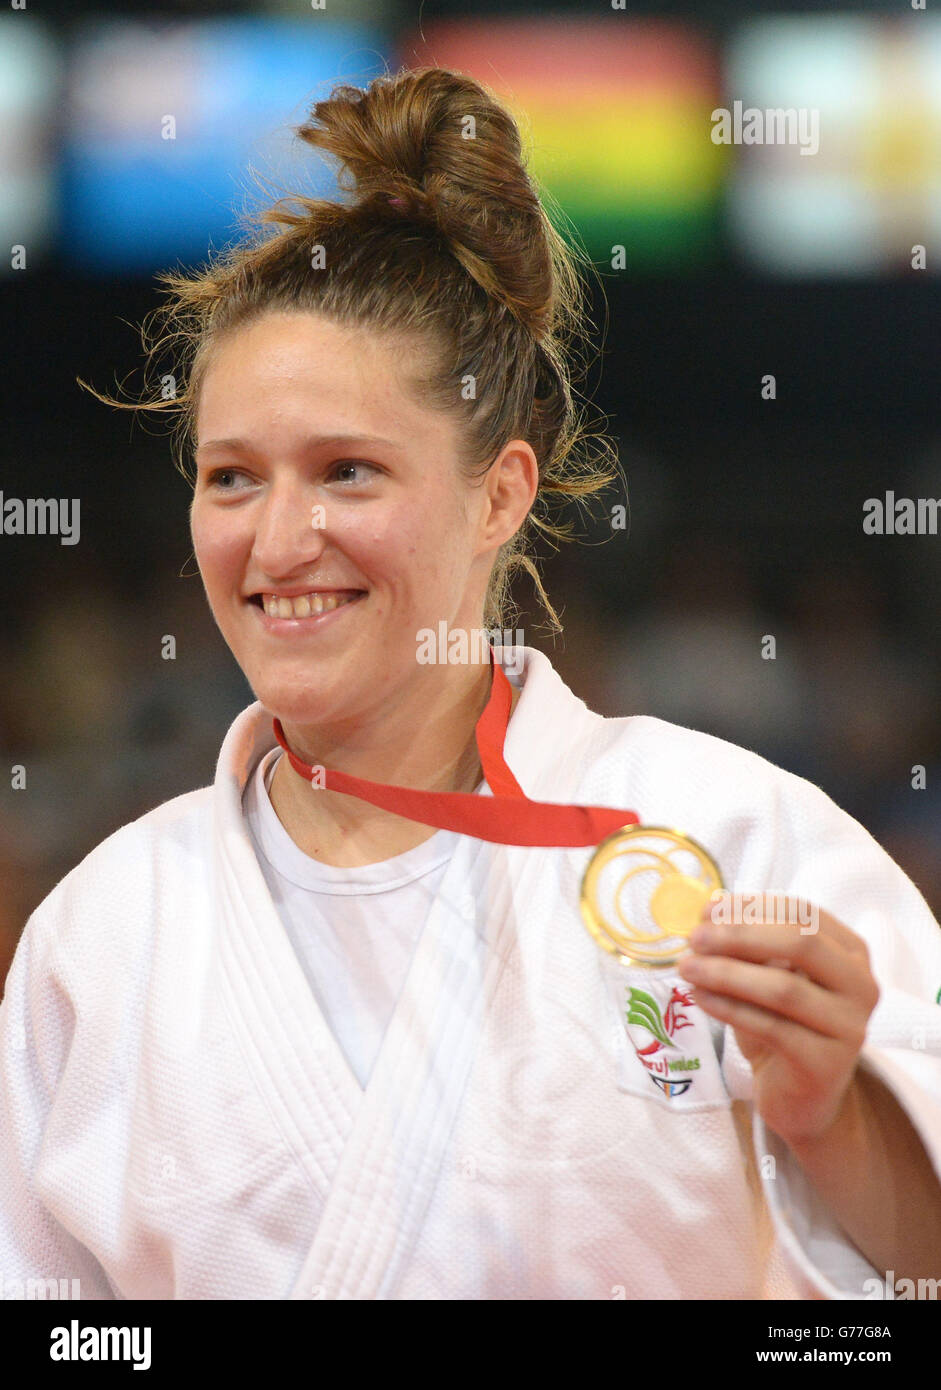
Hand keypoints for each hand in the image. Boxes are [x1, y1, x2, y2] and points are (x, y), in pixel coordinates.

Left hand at [676, 893, 879, 1147]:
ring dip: (728, 973)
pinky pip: (772, 1028)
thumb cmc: (781, 1024)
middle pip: (802, 944)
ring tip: (687, 968)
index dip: (753, 906)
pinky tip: (700, 997)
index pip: (804, 913)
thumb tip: (708, 914)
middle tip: (695, 937)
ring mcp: (849, 1027)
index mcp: (850, 952)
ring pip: (784, 988)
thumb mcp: (768, 975)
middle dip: (741, 935)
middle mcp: (861, 985)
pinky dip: (730, 1008)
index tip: (708, 909)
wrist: (799, 1095)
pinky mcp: (826, 1064)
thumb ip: (749, 945)